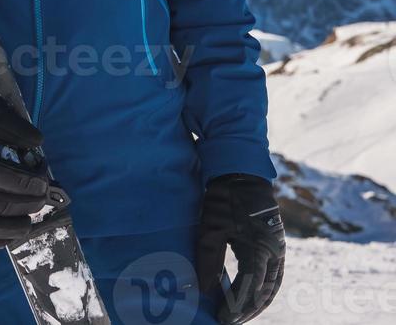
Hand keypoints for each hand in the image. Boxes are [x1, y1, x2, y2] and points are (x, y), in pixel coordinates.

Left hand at [196, 173, 284, 322]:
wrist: (241, 173)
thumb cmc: (225, 198)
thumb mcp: (212, 227)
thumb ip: (210, 259)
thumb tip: (205, 290)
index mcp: (261, 247)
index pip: (250, 286)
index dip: (235, 306)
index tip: (221, 318)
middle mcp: (274, 251)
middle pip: (264, 292)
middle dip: (247, 310)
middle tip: (228, 322)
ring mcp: (277, 248)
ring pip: (272, 286)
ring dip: (257, 303)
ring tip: (239, 316)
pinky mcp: (274, 244)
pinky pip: (272, 275)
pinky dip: (262, 290)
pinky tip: (250, 298)